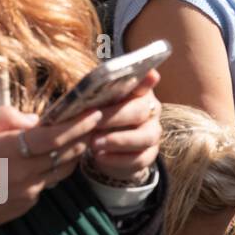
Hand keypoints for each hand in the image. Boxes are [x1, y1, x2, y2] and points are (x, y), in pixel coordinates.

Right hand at [0, 105, 101, 234]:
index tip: (95, 112)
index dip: (79, 124)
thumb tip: (35, 119)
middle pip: (68, 152)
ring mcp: (29, 191)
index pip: (57, 136)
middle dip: (84, 136)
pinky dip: (56, 169)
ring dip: (74, 153)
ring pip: (64, 169)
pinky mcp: (28, 204)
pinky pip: (50, 183)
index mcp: (11, 151)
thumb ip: (6, 117)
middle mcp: (25, 173)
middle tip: (94, 122)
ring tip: (80, 138)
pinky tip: (53, 159)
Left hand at [86, 69, 161, 183]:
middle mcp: (151, 110)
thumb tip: (81, 88)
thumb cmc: (99, 119)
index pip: (145, 82)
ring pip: (146, 137)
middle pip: (141, 110)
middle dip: (115, 117)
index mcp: (138, 92)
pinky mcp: (149, 154)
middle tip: (93, 123)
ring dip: (118, 141)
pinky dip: (118, 159)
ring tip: (94, 144)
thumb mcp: (95, 105)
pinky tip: (100, 157)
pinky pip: (140, 158)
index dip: (147, 80)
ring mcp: (153, 132)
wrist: (106, 148)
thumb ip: (94, 96)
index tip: (150, 75)